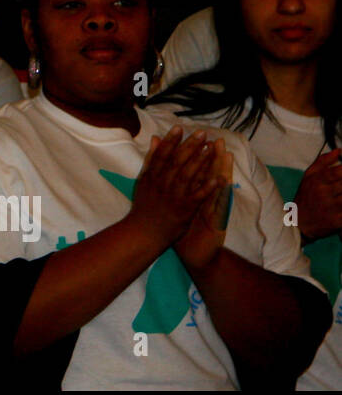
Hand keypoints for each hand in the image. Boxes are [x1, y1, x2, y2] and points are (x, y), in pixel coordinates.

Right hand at [128, 126, 218, 246]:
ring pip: (188, 176)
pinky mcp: (185, 209)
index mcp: (152, 176)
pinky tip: (219, 177)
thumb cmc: (144, 205)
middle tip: (202, 133)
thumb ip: (151, 159)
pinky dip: (208, 187)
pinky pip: (198, 196)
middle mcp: (162, 184)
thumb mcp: (143, 180)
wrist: (144, 232)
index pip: (162, 155)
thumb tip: (155, 138)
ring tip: (211, 148)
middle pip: (177, 162)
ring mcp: (174, 196)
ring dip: (200, 161)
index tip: (180, 128)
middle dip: (190, 146)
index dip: (171, 141)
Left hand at [174, 139, 233, 271]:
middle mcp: (206, 200)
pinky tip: (223, 181)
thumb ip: (174, 190)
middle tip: (216, 140)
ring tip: (226, 154)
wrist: (196, 255)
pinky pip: (217, 205)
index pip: (197, 171)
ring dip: (221, 170)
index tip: (197, 138)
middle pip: (209, 175)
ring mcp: (212, 210)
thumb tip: (168, 174)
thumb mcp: (178, 207)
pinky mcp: (216, 222)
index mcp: (194, 195)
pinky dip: (219, 193)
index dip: (197, 155)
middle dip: (212, 157)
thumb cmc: (184, 230)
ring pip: (217, 187)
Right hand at [295, 148, 341, 242]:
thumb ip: (323, 162)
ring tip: (341, 193)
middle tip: (341, 187)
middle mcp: (323, 193)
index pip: (339, 170)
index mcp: (317, 180)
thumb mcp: (308, 177)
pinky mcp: (338, 220)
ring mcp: (331, 207)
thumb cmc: (305, 198)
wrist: (298, 223)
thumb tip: (338, 151)